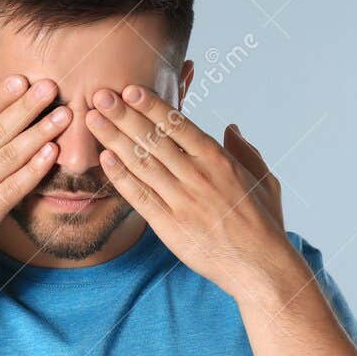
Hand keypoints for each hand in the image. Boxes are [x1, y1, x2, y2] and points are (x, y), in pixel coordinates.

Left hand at [84, 85, 299, 299]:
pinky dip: (120, 176)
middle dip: (123, 115)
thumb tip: (231, 128)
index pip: (178, 126)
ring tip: (92, 119)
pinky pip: (139, 196)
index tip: (130, 90)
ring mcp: (181, 200)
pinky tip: (104, 158)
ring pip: (141, 163)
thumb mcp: (264, 180)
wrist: (260, 266)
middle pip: (153, 139)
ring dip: (114, 139)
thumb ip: (245, 151)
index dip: (152, 107)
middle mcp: (197, 176)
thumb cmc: (264, 223)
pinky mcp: (168, 225)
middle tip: (99, 95)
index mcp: (219, 161)